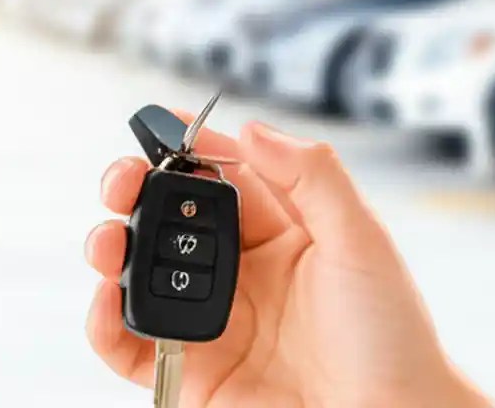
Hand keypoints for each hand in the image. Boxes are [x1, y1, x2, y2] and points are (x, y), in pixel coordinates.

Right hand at [85, 121, 492, 407]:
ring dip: (112, 247)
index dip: (193, 148)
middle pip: (174, 220)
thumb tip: (252, 130)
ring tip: (108, 238)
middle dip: (138, 191)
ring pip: (142, 275)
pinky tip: (104, 299)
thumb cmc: (391, 334)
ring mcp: (216, 322)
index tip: (159, 122)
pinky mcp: (193, 372)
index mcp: (288, 233)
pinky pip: (131, 346)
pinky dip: (103, 323)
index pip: (228, 178)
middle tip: (122, 179)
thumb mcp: (362, 240)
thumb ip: (313, 178)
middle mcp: (246, 274)